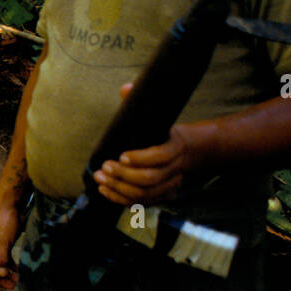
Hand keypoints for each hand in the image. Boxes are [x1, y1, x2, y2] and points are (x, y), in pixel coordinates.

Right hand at [0, 204, 21, 290]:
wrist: (11, 208)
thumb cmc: (4, 224)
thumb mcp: (3, 243)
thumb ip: (1, 259)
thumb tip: (2, 275)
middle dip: (0, 278)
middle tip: (10, 287)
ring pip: (0, 264)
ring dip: (7, 273)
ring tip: (16, 281)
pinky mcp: (5, 244)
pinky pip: (6, 259)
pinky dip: (11, 266)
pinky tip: (17, 271)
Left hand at [92, 82, 200, 205]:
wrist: (189, 151)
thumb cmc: (165, 132)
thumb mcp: (157, 117)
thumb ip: (140, 102)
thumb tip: (127, 87)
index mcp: (175, 147)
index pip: (160, 155)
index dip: (140, 157)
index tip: (121, 155)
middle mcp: (175, 169)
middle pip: (150, 178)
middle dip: (124, 175)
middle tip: (104, 168)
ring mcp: (170, 185)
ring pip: (145, 194)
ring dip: (119, 189)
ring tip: (101, 179)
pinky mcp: (162, 196)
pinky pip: (142, 203)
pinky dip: (122, 199)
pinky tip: (106, 191)